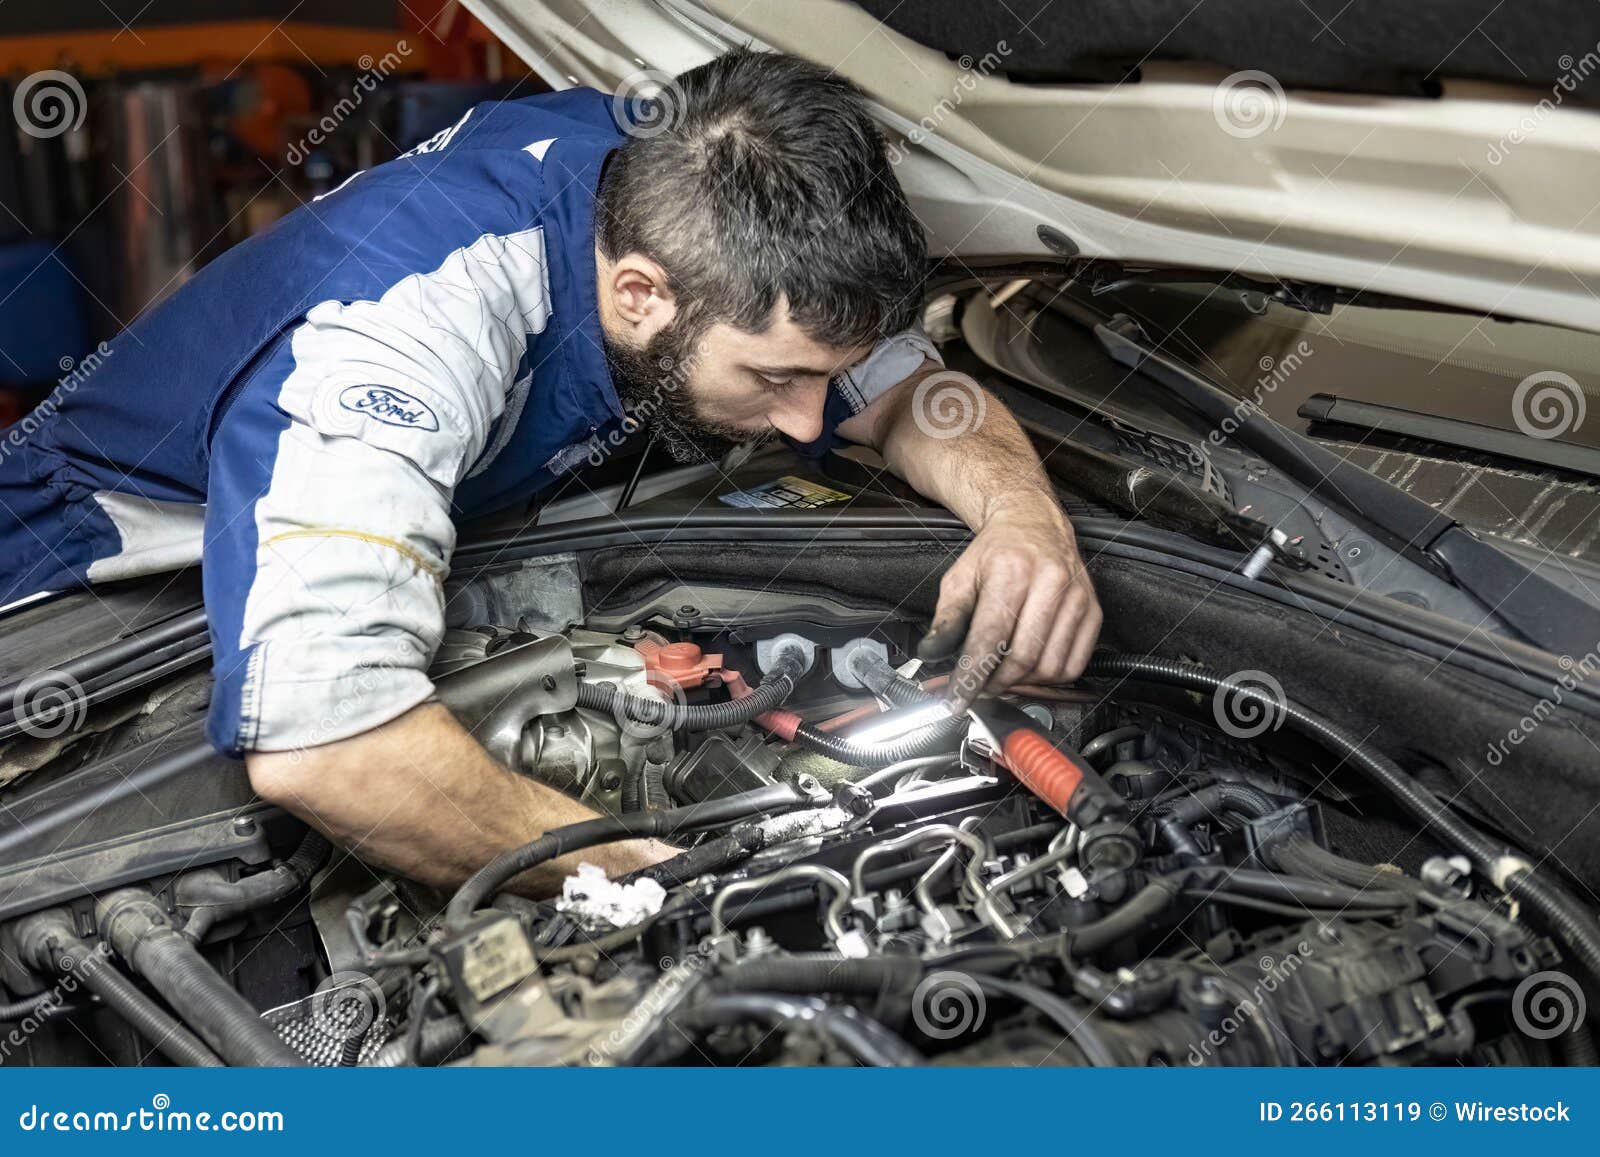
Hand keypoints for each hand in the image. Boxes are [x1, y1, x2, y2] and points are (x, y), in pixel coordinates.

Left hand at [917, 504, 1100, 709]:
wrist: (1034, 524)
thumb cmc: (997, 552)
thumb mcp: (960, 577)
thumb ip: (947, 618)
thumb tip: (932, 654)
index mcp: (1012, 571)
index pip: (990, 638)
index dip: (971, 676)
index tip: (957, 698)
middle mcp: (1050, 582)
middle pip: (1022, 657)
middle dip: (995, 684)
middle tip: (978, 689)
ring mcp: (1077, 598)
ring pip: (1050, 667)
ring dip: (1022, 684)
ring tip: (1001, 678)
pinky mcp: (1093, 611)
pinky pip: (1073, 664)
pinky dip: (1049, 679)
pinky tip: (1029, 671)